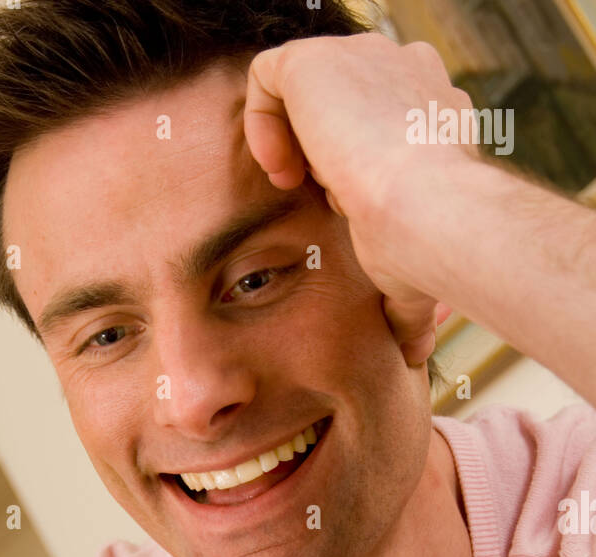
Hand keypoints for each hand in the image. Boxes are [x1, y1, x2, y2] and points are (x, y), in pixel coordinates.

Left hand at [244, 33, 472, 364]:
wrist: (424, 212)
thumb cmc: (429, 247)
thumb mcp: (414, 271)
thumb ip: (409, 300)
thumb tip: (416, 357)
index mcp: (436, 112)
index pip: (384, 117)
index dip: (353, 160)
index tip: (339, 206)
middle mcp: (404, 72)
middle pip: (345, 94)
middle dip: (320, 143)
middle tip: (313, 195)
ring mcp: (363, 59)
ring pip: (306, 84)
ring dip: (289, 134)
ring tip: (290, 183)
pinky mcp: (319, 61)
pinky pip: (268, 77)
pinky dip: (260, 121)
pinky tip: (277, 169)